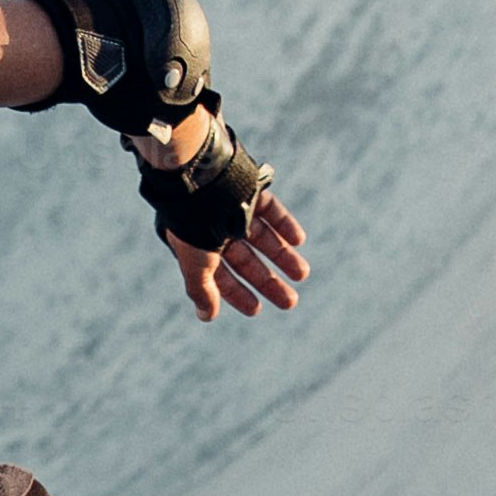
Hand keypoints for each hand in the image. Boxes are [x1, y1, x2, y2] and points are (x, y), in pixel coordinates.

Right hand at [160, 156, 305, 319]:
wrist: (198, 178)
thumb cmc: (192, 224)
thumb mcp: (196, 263)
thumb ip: (201, 290)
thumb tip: (206, 317)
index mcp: (201, 247)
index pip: (222, 276)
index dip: (238, 294)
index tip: (257, 310)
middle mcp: (218, 230)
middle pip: (248, 261)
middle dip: (269, 282)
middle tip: (290, 302)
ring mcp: (235, 210)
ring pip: (264, 238)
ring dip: (283, 256)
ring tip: (303, 274)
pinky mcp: (251, 191)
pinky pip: (271, 210)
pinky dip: (285, 225)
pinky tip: (299, 240)